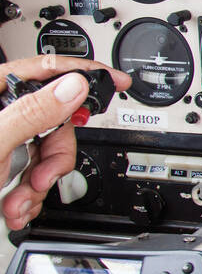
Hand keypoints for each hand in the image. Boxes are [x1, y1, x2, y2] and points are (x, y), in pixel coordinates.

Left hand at [0, 55, 130, 229]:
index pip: (45, 68)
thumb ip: (32, 112)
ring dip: (40, 183)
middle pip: (52, 118)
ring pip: (44, 151)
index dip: (83, 73)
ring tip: (20, 199)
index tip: (116, 80)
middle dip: (54, 154)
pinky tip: (14, 205)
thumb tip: (72, 87)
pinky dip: (29, 195)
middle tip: (45, 174)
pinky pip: (32, 173)